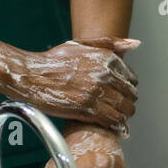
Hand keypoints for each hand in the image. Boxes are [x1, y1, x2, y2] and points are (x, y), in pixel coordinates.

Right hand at [20, 37, 137, 132]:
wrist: (31, 75)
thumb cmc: (54, 60)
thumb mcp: (82, 44)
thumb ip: (110, 43)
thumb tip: (136, 44)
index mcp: (106, 59)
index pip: (132, 79)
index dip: (129, 88)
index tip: (123, 93)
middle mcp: (104, 75)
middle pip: (130, 96)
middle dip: (127, 103)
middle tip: (121, 108)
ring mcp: (96, 93)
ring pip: (124, 110)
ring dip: (124, 116)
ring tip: (118, 118)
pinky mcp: (87, 109)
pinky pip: (112, 120)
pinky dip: (115, 124)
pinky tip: (111, 124)